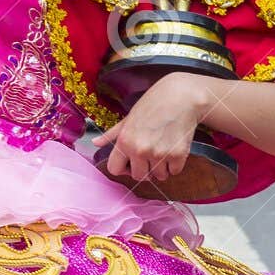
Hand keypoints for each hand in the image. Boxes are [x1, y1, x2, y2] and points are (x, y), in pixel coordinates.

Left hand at [90, 72, 208, 184]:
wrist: (179, 97)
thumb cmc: (152, 105)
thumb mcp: (128, 118)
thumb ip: (112, 134)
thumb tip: (95, 143)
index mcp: (124, 141)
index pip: (114, 170)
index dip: (122, 168)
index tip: (130, 163)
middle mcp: (139, 150)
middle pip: (138, 176)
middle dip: (144, 170)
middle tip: (150, 157)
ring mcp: (159, 154)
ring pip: (158, 176)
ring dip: (161, 167)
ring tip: (162, 149)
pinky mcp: (177, 155)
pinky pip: (174, 172)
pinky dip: (175, 165)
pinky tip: (173, 149)